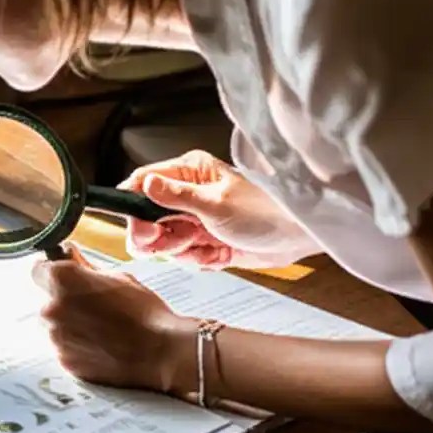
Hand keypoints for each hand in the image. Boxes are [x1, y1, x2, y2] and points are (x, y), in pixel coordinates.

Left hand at [32, 245, 191, 391]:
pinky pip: (63, 347)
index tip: (63, 274)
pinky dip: (76, 345)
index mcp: (62, 281)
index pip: (38, 269)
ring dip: (69, 324)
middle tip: (92, 305)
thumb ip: (85, 267)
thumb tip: (69, 255)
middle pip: (47, 300)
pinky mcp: (64, 360)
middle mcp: (51, 308)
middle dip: (64, 300)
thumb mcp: (117, 278)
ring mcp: (55, 337)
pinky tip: (100, 345)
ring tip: (100, 329)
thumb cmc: (144, 312)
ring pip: (54, 326)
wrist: (160, 352)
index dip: (51, 270)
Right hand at [119, 150, 320, 269]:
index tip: (138, 226)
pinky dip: (199, 260)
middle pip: (146, 217)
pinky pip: (184, 256)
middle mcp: (187, 194)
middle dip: (158, 236)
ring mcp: (195, 219)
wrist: (298, 237)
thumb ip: (176, 196)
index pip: (142, 183)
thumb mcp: (216, 203)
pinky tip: (218, 254)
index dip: (133, 206)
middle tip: (173, 242)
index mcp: (188, 173)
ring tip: (206, 246)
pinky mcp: (204, 241)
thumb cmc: (267, 211)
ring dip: (182, 250)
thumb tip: (145, 183)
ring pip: (164, 241)